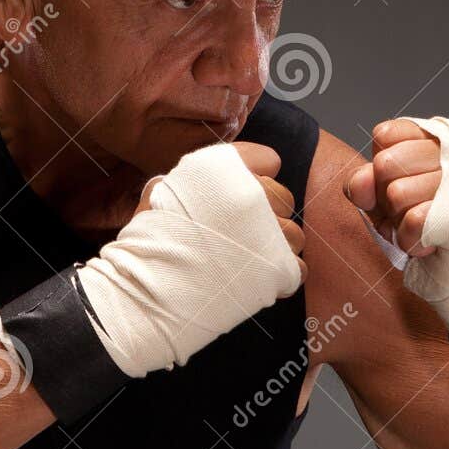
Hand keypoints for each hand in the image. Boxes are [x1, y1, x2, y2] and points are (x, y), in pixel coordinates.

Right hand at [134, 141, 305, 281]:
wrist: (149, 289)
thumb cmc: (150, 240)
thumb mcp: (161, 190)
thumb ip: (194, 178)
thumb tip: (208, 180)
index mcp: (225, 168)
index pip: (268, 159)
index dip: (255, 178)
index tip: (237, 199)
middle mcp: (252, 192)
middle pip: (285, 198)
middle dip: (269, 216)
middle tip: (242, 235)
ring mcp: (268, 231)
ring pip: (295, 235)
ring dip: (278, 247)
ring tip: (249, 261)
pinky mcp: (277, 267)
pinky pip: (298, 267)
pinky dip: (281, 276)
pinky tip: (257, 280)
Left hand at [345, 115, 448, 353]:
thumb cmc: (428, 238)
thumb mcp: (385, 206)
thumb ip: (366, 185)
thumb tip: (361, 180)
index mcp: (443, 139)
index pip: (385, 135)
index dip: (379, 172)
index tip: (400, 191)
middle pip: (386, 162)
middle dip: (388, 201)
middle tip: (415, 216)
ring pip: (397, 192)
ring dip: (401, 225)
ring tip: (426, 232)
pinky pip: (412, 220)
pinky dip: (411, 242)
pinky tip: (431, 245)